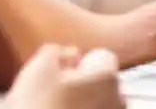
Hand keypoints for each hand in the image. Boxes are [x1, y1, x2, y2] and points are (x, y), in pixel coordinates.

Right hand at [5, 44, 124, 108]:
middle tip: (54, 96)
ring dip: (83, 107)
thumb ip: (56, 52)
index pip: (102, 57)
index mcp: (107, 77)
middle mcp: (117, 101)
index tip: (60, 72)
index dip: (79, 62)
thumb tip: (68, 54)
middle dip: (83, 86)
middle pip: (103, 84)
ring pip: (99, 107)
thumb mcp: (38, 69)